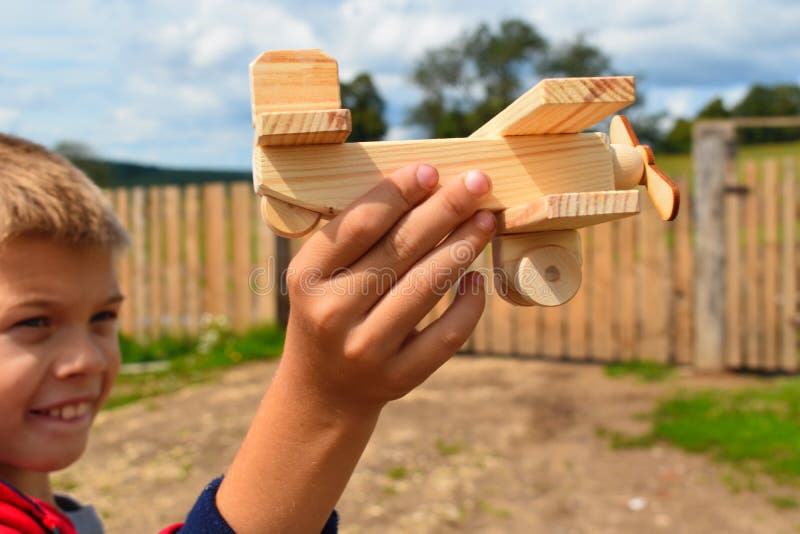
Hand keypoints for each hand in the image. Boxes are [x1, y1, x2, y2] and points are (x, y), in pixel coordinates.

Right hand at [217, 163, 494, 532]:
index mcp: (307, 277)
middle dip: (444, 209)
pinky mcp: (398, 378)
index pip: (359, 224)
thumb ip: (358, 238)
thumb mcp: (322, 276)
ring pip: (427, 287)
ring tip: (486, 221)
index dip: (398, 192)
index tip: (431, 169)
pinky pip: (447, 335)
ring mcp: (365, 349)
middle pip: (400, 249)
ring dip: (463, 247)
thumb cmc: (330, 313)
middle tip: (478, 183)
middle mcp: (332, 313)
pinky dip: (469, 305)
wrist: (322, 391)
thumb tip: (424, 186)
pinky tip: (477, 278)